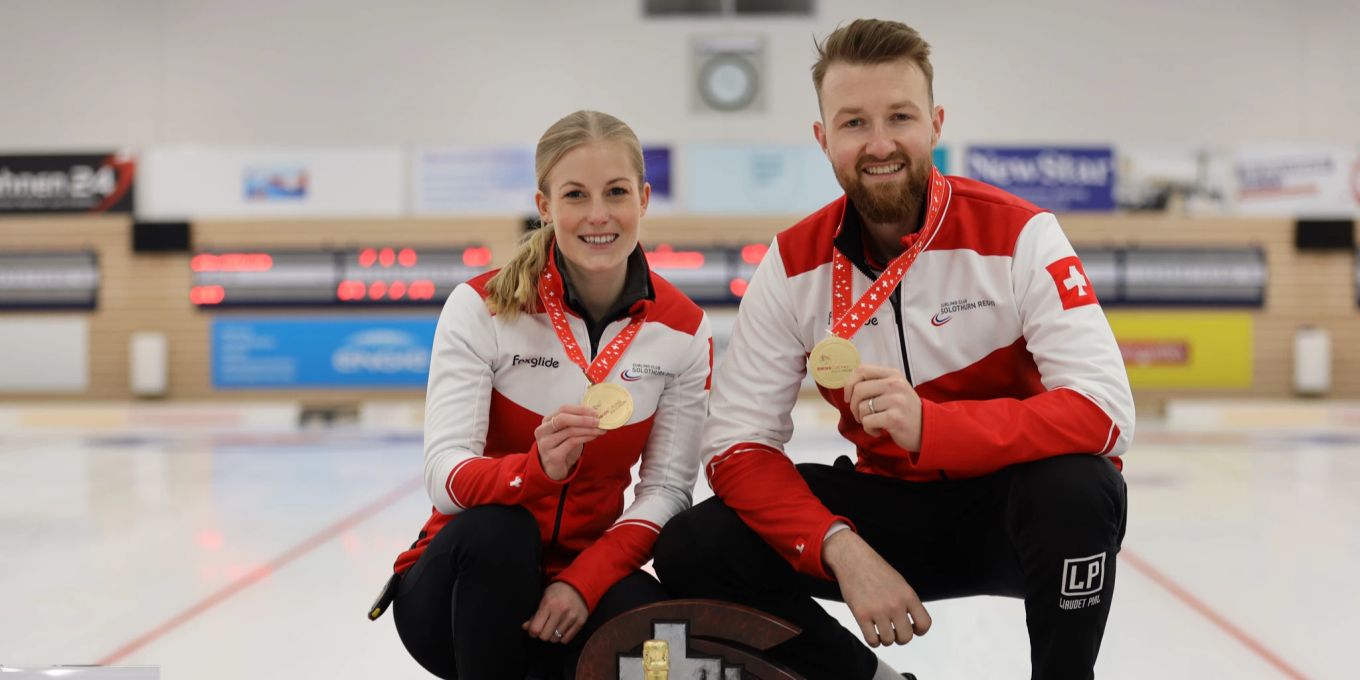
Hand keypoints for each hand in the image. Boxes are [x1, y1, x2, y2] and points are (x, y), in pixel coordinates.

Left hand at [522, 581, 588, 643]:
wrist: (578, 586)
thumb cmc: (557, 592)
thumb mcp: (544, 599)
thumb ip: (535, 615)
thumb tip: (525, 627)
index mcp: (549, 604)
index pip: (536, 629)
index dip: (532, 632)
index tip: (534, 630)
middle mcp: (561, 612)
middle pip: (545, 636)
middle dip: (542, 634)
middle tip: (544, 628)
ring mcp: (572, 618)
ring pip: (555, 639)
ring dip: (552, 635)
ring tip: (554, 627)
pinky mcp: (580, 622)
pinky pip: (566, 639)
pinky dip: (562, 637)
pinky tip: (562, 629)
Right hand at [534, 405, 604, 480]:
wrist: (554, 469)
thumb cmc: (562, 447)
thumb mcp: (567, 432)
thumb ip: (576, 422)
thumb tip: (595, 414)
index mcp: (546, 421)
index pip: (563, 409)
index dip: (580, 409)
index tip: (595, 412)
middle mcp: (542, 431)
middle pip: (563, 419)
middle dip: (583, 419)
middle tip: (598, 421)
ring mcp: (546, 444)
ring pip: (570, 431)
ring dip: (588, 429)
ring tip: (600, 430)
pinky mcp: (553, 456)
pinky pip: (572, 442)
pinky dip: (585, 438)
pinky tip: (593, 437)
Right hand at [823, 530, 931, 647]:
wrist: (853, 559)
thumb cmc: (876, 571)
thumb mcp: (899, 583)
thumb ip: (908, 602)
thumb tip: (913, 624)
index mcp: (908, 595)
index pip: (924, 624)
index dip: (919, 630)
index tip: (912, 628)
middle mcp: (895, 604)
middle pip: (906, 637)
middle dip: (900, 638)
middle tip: (894, 631)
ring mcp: (878, 610)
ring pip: (889, 641)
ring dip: (886, 639)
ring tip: (881, 631)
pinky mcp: (861, 615)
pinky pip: (872, 641)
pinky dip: (874, 641)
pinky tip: (872, 633)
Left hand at [843, 364, 922, 451]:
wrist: (926, 429)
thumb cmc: (905, 410)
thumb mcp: (894, 390)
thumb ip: (875, 383)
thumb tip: (849, 385)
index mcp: (893, 374)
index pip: (862, 370)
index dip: (849, 383)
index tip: (849, 397)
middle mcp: (895, 384)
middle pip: (858, 390)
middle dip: (853, 406)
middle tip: (860, 415)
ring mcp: (896, 400)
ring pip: (862, 407)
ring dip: (863, 420)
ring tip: (874, 423)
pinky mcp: (895, 418)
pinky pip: (868, 422)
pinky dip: (869, 429)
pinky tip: (879, 430)